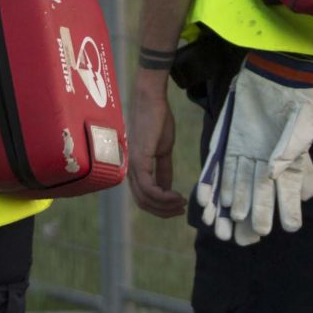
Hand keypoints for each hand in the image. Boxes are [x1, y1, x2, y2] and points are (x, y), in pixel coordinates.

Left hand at [128, 70, 183, 218]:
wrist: (152, 101)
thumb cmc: (157, 121)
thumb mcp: (163, 150)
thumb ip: (163, 170)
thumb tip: (167, 188)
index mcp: (135, 169)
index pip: (143, 198)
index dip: (161, 207)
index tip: (179, 205)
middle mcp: (130, 170)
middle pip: (143, 202)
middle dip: (163, 211)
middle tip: (182, 209)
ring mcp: (133, 165)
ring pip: (145, 198)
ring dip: (165, 205)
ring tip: (181, 202)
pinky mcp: (140, 160)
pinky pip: (149, 187)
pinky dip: (163, 196)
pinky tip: (176, 194)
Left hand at [193, 55, 312, 244]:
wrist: (277, 78)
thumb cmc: (295, 105)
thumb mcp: (299, 130)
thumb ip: (288, 156)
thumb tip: (279, 179)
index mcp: (286, 166)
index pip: (283, 195)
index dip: (281, 212)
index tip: (279, 230)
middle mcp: (265, 166)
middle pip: (255, 196)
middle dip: (247, 218)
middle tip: (239, 240)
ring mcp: (247, 156)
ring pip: (235, 187)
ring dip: (226, 208)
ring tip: (218, 228)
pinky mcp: (230, 145)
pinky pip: (220, 168)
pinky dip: (212, 184)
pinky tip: (205, 199)